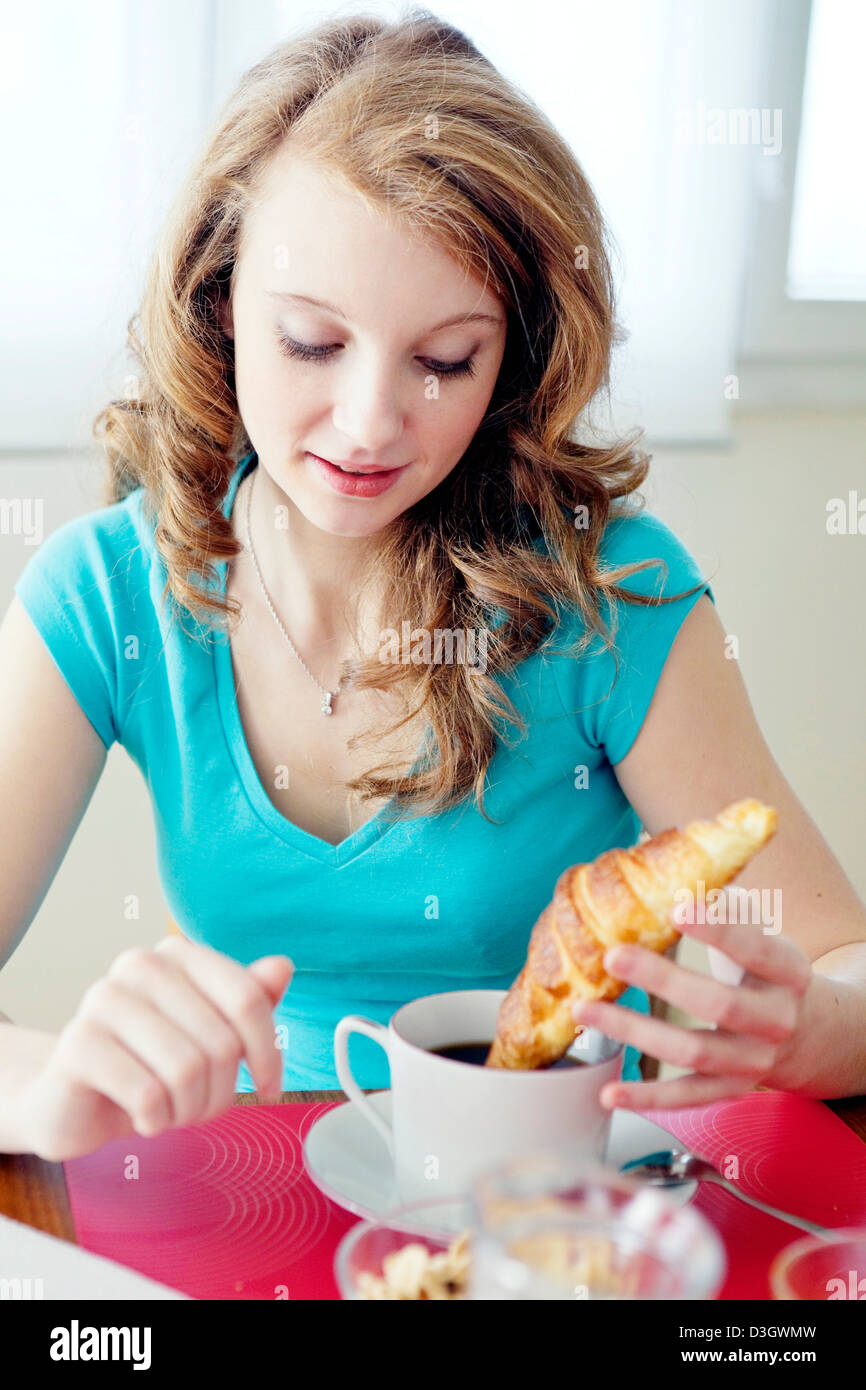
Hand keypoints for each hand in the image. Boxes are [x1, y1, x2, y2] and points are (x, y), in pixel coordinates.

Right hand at [20, 936, 293, 1161]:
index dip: (268, 1053)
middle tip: (202, 1109)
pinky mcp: (78, 1045)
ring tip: (172, 1112)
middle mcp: (141, 966)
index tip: (269, 1090)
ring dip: (189, 1110)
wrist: (73, 1100)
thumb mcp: (208, 1036)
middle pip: (221, 1042)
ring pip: (186, 1071)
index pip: (248, 999)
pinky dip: (156, 1121)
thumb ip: (247, 1001)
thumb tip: (282, 967)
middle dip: (221, 1093)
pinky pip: (148, 1096)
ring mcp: (104, 1000)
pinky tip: (143, 1117)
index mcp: (178, 955)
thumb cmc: (149, 1065)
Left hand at [570, 907, 813, 1109]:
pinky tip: (609, 1092)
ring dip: (635, 1032)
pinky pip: (686, 1098)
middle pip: (719, 1003)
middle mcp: (775, 1020)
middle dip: (663, 980)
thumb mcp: (763, 937)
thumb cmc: (768, 973)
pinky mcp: (730, 1089)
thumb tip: (679, 872)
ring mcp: (753, 1061)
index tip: (677, 908)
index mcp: (787, 972)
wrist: (810, 1034)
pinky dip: (646, 1100)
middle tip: (613, 956)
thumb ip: (726, 908)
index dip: (717, 929)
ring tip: (586, 1009)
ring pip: (693, 1052)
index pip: (754, 949)